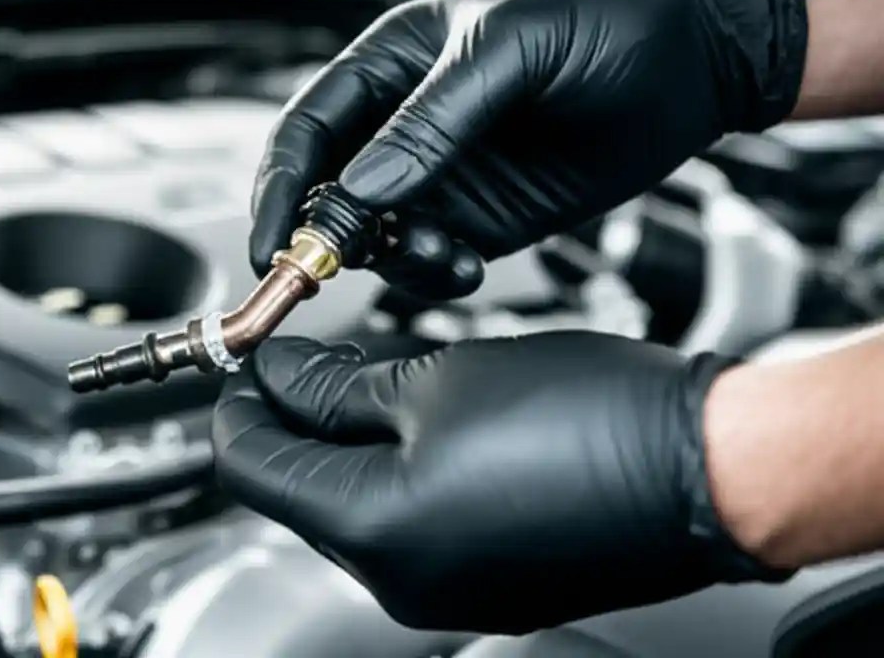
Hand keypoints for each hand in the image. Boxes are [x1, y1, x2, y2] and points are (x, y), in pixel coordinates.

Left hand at [212, 333, 786, 632]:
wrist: (709, 465)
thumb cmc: (591, 419)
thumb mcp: (438, 378)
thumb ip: (337, 387)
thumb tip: (280, 377)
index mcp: (373, 531)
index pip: (250, 467)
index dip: (239, 403)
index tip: (250, 358)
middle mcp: (401, 582)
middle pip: (299, 493)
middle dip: (294, 421)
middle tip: (309, 358)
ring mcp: (447, 591)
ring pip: (355, 507)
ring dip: (347, 442)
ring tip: (371, 376)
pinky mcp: (488, 581)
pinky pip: (411, 525)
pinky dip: (397, 471)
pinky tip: (423, 420)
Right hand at [250, 0, 806, 297]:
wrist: (699, 58)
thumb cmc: (606, 19)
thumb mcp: (510, 51)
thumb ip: (432, 119)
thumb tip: (361, 187)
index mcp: (394, 65)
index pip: (309, 129)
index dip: (280, 186)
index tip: (270, 242)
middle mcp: (405, 125)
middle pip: (327, 190)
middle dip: (319, 236)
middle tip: (325, 272)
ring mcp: (441, 176)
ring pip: (373, 236)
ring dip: (384, 259)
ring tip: (434, 253)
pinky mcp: (481, 219)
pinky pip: (427, 259)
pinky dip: (430, 273)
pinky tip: (463, 265)